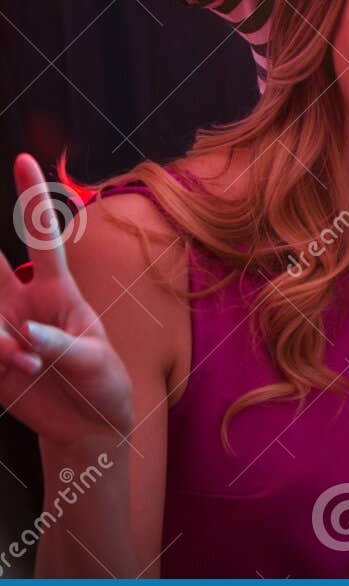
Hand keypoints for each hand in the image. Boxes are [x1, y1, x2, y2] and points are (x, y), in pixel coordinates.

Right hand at [0, 154, 132, 448]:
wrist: (87, 427)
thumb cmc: (102, 383)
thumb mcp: (95, 362)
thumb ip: (63, 346)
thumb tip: (25, 333)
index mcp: (57, 291)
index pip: (40, 238)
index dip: (32, 200)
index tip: (25, 159)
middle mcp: (22, 302)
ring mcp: (0, 328)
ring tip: (28, 363)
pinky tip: (20, 373)